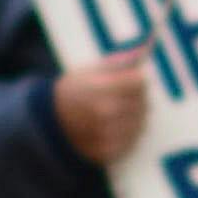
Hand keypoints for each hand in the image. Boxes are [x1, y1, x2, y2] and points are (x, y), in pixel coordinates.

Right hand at [49, 49, 155, 170]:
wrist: (49, 122)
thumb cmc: (73, 91)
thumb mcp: (91, 70)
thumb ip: (120, 60)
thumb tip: (147, 46)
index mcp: (102, 87)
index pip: (140, 81)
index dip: (136, 79)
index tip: (128, 80)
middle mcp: (106, 112)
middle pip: (143, 103)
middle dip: (136, 99)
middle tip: (120, 98)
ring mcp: (107, 134)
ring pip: (140, 124)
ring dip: (134, 118)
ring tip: (116, 113)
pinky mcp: (107, 152)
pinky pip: (132, 142)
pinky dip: (127, 135)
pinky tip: (114, 128)